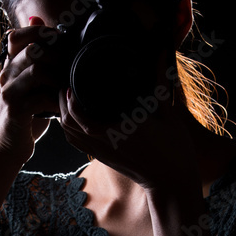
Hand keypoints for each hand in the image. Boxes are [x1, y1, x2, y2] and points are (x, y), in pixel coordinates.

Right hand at [0, 18, 66, 163]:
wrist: (10, 145)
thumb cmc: (27, 113)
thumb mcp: (32, 82)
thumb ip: (37, 56)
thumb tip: (39, 19)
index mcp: (10, 65)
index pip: (16, 36)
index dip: (39, 33)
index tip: (60, 41)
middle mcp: (6, 75)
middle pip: (32, 50)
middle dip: (58, 56)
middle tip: (71, 67)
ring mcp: (9, 92)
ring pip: (36, 71)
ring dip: (58, 77)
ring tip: (67, 86)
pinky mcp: (15, 110)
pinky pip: (40, 98)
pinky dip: (56, 101)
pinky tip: (62, 106)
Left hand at [57, 71, 200, 192]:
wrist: (172, 181)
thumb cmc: (173, 148)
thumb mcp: (167, 113)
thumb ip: (158, 83)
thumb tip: (160, 54)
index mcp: (118, 128)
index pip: (80, 111)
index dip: (70, 94)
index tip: (71, 77)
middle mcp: (104, 141)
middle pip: (68, 122)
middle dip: (62, 101)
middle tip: (66, 83)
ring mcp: (101, 152)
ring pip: (69, 133)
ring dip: (63, 115)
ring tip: (68, 97)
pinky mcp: (103, 158)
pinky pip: (77, 143)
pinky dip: (70, 129)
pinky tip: (75, 117)